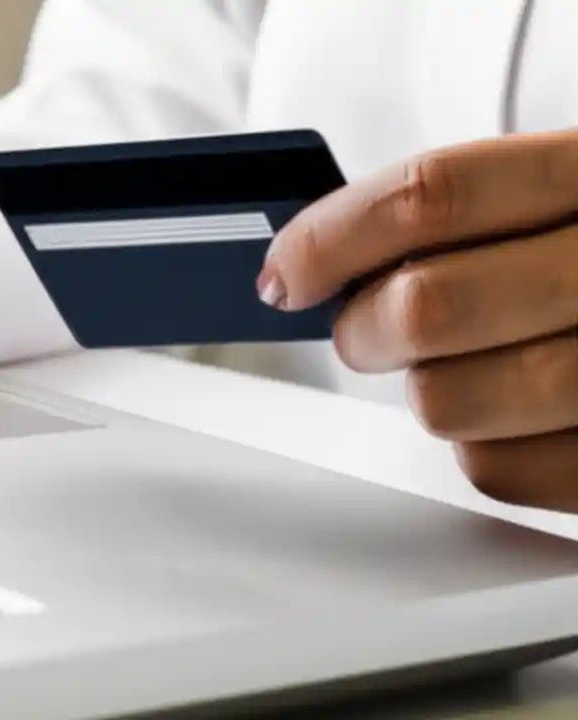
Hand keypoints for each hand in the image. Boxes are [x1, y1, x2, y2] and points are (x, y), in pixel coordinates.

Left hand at [259, 129, 577, 511]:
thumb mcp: (564, 193)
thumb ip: (460, 214)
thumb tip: (310, 262)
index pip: (433, 195)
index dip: (331, 236)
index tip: (287, 270)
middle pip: (428, 306)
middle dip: (362, 327)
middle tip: (360, 328)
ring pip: (448, 401)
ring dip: (422, 388)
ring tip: (452, 367)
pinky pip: (496, 472)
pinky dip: (481, 447)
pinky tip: (513, 415)